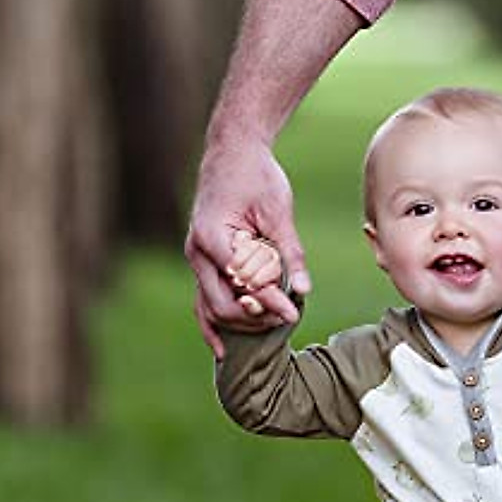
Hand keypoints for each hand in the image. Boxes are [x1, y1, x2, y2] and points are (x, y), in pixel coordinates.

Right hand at [184, 137, 307, 356]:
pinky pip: (203, 301)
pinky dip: (213, 325)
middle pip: (222, 304)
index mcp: (214, 237)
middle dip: (255, 317)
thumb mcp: (279, 212)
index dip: (269, 302)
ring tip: (271, 327)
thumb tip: (303, 290)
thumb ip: (290, 252)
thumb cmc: (257, 176)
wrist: (233, 152)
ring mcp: (197, 259)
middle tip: (288, 319)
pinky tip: (224, 350)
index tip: (294, 313)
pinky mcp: (204, 263)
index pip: (242, 283)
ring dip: (240, 323)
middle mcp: (198, 252)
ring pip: (210, 308)